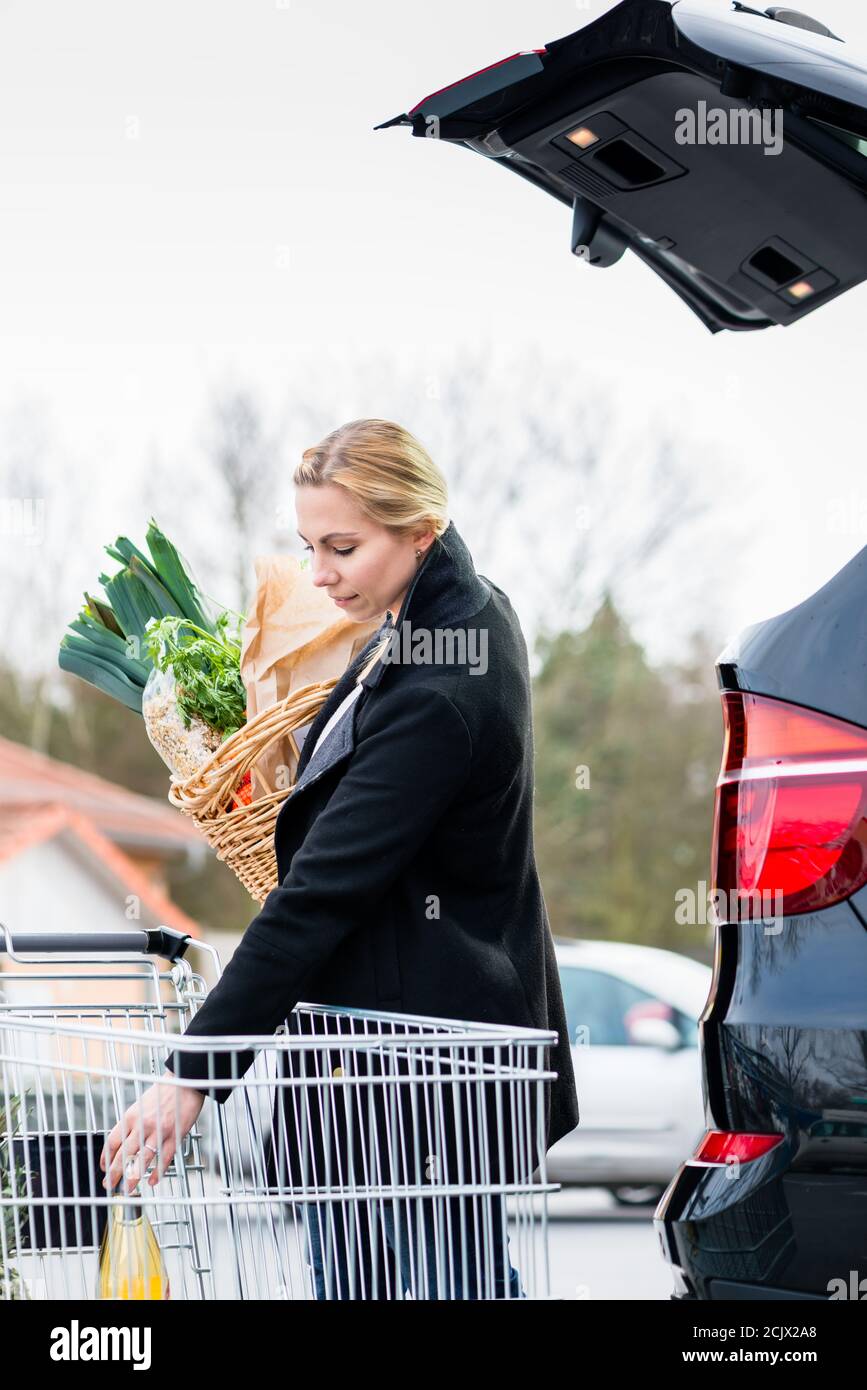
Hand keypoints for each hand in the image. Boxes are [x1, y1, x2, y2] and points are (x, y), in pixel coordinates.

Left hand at [99, 1070, 204, 1193]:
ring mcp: (159, 1131)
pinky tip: (152, 1182)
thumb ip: (130, 1125)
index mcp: (131, 1117)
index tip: (103, 1168)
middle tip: (109, 1185)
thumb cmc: (162, 1094)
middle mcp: (142, 1125)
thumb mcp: (139, 1106)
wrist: (185, 1083)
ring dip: (133, 1177)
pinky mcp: (175, 1136)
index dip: (106, 1158)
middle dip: (114, 1173)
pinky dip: (157, 1172)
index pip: (112, 1142)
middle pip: (124, 1154)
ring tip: (127, 1190)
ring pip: (142, 1160)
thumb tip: (120, 1145)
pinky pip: (164, 1159)